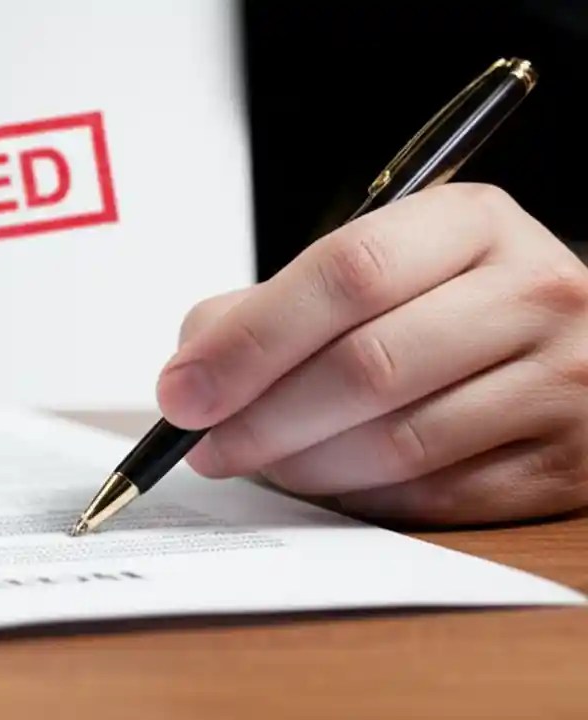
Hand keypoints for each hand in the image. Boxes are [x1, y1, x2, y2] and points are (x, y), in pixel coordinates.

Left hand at [158, 184, 587, 525]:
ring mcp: (561, 381)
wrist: (563, 343)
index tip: (184, 390)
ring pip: (397, 444)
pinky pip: (433, 498)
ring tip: (259, 459)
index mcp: (472, 222)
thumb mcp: (377, 267)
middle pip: (368, 365)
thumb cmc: (446, 303)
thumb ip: (275, 305)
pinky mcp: (564, 466)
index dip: (251, 339)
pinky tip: (326, 480)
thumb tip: (191, 371)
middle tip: (204, 443)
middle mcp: (534, 292)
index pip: (349, 272)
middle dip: (261, 416)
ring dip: (301, 464)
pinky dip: (359, 496)